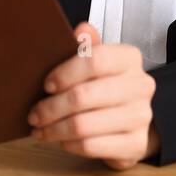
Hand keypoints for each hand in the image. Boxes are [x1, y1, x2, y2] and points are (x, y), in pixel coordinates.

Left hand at [28, 21, 159, 169]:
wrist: (136, 118)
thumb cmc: (109, 85)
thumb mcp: (99, 61)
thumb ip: (88, 46)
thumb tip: (81, 29)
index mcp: (129, 58)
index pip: (95, 60)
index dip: (65, 73)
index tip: (46, 85)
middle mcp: (140, 86)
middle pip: (83, 96)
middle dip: (51, 108)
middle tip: (34, 114)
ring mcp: (141, 116)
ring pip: (84, 125)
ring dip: (55, 129)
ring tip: (41, 130)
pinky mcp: (136, 144)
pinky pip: (92, 146)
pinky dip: (70, 144)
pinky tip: (62, 140)